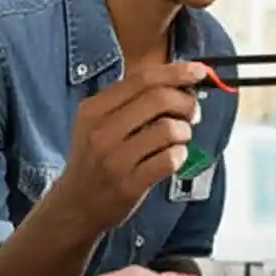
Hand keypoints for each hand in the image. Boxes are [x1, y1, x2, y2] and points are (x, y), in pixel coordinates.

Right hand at [59, 62, 207, 228]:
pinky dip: (180, 155)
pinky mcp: (129, 184)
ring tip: (179, 139)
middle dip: (186, 102)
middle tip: (192, 112)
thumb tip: (180, 82)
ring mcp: (114, 159)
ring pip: (168, 129)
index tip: (199, 71)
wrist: (76, 204)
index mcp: (94, 109)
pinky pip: (170, 159)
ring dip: (185, 132)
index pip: (142, 79)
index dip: (176, 72)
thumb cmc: (96, 159)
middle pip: (158, 99)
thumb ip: (132, 101)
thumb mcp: (98, 123)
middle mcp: (102, 131)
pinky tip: (173, 157)